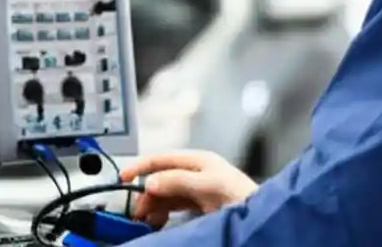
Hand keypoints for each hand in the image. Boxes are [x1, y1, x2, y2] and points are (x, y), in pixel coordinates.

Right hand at [119, 150, 258, 228]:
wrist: (259, 216)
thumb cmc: (240, 195)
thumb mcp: (206, 185)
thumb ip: (177, 181)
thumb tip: (150, 182)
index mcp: (198, 160)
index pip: (162, 159)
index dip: (141, 166)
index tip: (122, 177)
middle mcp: (196, 172)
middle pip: (162, 179)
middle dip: (146, 194)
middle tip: (136, 212)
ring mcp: (198, 189)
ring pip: (166, 194)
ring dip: (153, 206)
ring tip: (146, 221)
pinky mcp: (200, 205)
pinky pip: (174, 206)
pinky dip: (163, 213)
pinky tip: (157, 222)